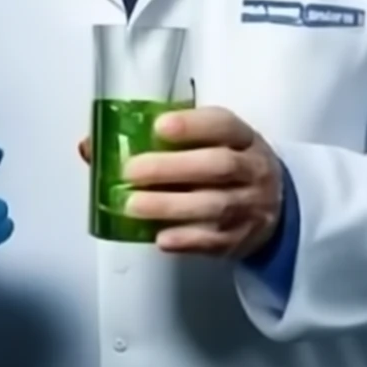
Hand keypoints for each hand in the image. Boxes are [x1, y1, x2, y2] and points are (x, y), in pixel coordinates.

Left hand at [79, 108, 281, 258]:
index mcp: (243, 137)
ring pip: (213, 205)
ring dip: (170, 205)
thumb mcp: (208, 142)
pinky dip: (186, 239)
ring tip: (133, 206)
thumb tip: (91, 145)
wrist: (275, 207)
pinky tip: (160, 237)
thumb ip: (157, 140)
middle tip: (131, 172)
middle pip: (217, 165)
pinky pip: (214, 241)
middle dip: (171, 168)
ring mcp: (248, 206)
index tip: (158, 126)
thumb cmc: (228, 164)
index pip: (223, 124)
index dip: (192, 125)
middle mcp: (251, 169)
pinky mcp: (239, 239)